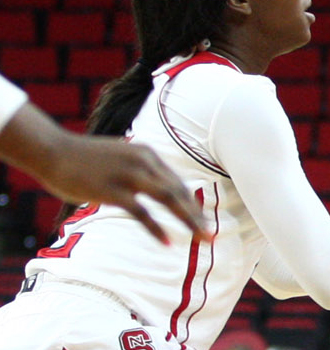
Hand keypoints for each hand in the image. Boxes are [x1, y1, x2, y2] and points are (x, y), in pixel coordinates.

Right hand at [45, 135, 213, 244]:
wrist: (53, 150)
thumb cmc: (83, 158)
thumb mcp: (119, 158)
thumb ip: (138, 171)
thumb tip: (151, 187)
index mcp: (148, 154)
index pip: (178, 184)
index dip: (192, 205)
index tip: (201, 223)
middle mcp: (144, 162)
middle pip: (179, 192)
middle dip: (197, 216)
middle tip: (211, 236)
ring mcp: (129, 175)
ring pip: (168, 199)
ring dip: (188, 221)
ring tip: (201, 239)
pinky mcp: (113, 190)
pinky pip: (141, 212)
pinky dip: (156, 229)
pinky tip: (168, 243)